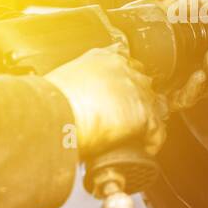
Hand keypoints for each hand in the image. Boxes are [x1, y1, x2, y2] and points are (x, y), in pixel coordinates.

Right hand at [44, 47, 166, 157]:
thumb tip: (79, 99)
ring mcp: (135, 90)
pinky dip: (153, 142)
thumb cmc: (50, 101)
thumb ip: (79, 84)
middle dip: (138, 100)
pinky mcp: (143, 113)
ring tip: (137, 135)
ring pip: (154, 105)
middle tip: (127, 118)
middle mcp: (123, 69)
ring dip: (147, 120)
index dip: (124, 84)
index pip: (125, 65)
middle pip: (143, 83)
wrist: (53, 115)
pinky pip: (158, 130)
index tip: (120, 96)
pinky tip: (143, 149)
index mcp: (102, 58)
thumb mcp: (64, 80)